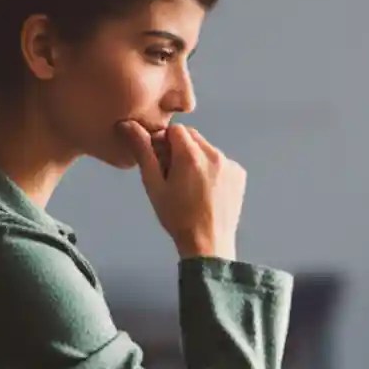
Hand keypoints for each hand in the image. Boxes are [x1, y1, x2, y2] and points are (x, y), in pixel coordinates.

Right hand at [119, 122, 243, 259]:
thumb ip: (143, 152)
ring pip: (207, 149)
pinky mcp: (240, 175)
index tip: (160, 161)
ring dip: (196, 158)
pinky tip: (205, 190)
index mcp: (191, 155)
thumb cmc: (177, 217)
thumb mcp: (154, 185)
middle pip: (193, 137)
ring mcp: (230, 165)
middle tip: (172, 173)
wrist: (208, 244)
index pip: (175, 130)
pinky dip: (212, 168)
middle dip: (180, 148)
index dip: (163, 142)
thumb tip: (128, 125)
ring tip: (189, 185)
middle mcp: (214, 155)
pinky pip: (221, 162)